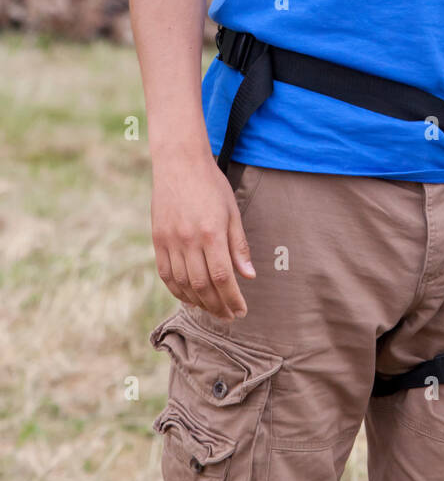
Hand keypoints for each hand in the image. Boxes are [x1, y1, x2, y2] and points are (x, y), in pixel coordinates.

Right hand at [151, 147, 255, 319]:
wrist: (179, 163)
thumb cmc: (211, 185)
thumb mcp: (232, 212)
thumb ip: (239, 246)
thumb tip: (249, 276)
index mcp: (211, 233)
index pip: (223, 277)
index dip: (232, 299)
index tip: (241, 310)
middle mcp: (188, 240)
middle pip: (202, 286)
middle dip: (218, 306)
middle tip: (229, 317)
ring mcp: (170, 241)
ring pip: (183, 284)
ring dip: (198, 302)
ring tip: (212, 310)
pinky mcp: (157, 240)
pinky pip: (166, 274)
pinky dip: (177, 290)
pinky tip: (189, 298)